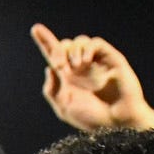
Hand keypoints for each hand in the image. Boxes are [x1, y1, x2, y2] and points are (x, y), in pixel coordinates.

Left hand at [30, 25, 153, 132]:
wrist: (117, 124)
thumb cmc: (93, 118)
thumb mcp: (64, 107)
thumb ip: (52, 90)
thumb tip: (49, 69)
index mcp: (68, 77)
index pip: (54, 54)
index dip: (45, 40)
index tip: (35, 29)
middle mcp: (81, 67)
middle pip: (65, 44)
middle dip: (58, 51)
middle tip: (60, 66)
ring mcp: (97, 62)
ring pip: (80, 40)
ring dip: (72, 50)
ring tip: (74, 67)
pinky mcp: (111, 59)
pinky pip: (97, 43)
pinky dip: (87, 48)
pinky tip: (85, 62)